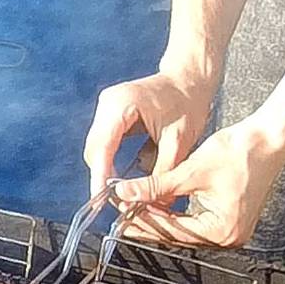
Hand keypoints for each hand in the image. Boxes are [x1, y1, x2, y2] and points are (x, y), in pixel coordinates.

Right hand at [83, 67, 216, 195]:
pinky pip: (103, 142)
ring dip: (106, 170)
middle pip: (94, 149)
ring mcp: (106, 107)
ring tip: (121, 192)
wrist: (190, 79)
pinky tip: (120, 176)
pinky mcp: (110, 113)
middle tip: (117, 202)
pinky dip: (110, 160)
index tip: (101, 201)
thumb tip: (151, 204)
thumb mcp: (179, 142)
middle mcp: (108, 103)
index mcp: (122, 104)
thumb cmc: (188, 102)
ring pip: (96, 148)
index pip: (102, 147)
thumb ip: (162, 174)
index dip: (99, 176)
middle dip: (102, 177)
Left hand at [111, 119, 284, 247]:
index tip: (121, 216)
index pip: (172, 232)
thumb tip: (126, 193)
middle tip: (123, 212)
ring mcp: (231, 230)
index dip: (143, 223)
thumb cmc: (240, 151)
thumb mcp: (191, 170)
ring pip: (184, 230)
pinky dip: (176, 214)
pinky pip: (196, 222)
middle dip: (149, 222)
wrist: (269, 139)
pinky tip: (158, 205)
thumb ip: (155, 186)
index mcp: (221, 230)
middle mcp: (228, 237)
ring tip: (135, 207)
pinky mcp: (230, 220)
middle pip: (177, 235)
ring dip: (160, 218)